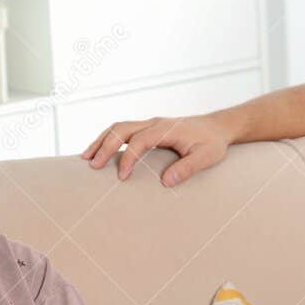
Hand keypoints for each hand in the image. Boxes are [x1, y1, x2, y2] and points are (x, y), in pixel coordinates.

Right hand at [79, 112, 235, 185]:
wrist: (218, 127)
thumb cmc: (213, 143)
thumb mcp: (207, 157)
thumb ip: (188, 168)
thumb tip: (166, 181)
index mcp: (167, 129)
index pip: (140, 140)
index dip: (128, 158)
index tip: (122, 176)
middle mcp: (155, 123)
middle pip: (122, 128)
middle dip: (104, 146)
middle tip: (92, 165)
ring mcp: (151, 124)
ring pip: (119, 127)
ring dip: (102, 140)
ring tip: (86, 157)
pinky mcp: (149, 129)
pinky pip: (124, 131)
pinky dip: (109, 139)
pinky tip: (100, 152)